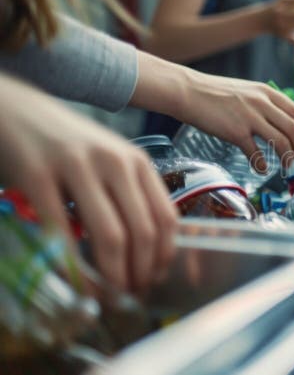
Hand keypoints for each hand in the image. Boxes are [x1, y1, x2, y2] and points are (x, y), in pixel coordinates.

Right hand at [0, 75, 178, 291]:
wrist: (15, 110)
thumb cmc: (66, 143)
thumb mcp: (110, 161)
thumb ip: (130, 194)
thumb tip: (148, 250)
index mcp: (137, 162)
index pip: (167, 218)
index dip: (164, 257)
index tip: (154, 279)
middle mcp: (114, 162)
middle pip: (143, 232)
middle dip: (140, 273)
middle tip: (131, 294)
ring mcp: (77, 167)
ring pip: (111, 236)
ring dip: (113, 275)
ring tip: (109, 294)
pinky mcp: (37, 176)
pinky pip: (60, 232)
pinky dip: (70, 264)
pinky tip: (74, 281)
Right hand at [133, 52, 293, 170]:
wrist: (188, 91)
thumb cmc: (213, 93)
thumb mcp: (244, 90)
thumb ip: (261, 102)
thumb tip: (274, 121)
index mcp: (266, 92)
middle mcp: (262, 103)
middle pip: (293, 129)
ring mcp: (250, 118)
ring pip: (281, 142)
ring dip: (286, 157)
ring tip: (285, 165)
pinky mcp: (236, 132)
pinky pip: (256, 153)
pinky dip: (262, 164)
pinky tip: (261, 169)